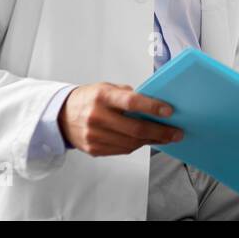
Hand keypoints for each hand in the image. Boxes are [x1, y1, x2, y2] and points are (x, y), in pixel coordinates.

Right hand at [58, 83, 182, 156]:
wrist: (62, 116)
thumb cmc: (89, 98)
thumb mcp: (107, 88)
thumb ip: (128, 95)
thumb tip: (154, 104)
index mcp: (101, 96)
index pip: (131, 102)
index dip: (152, 107)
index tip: (169, 111)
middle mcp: (96, 116)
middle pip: (134, 128)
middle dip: (160, 132)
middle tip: (176, 133)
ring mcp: (94, 135)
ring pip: (131, 142)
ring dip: (152, 141)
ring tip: (166, 137)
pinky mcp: (94, 149)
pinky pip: (122, 150)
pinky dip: (138, 145)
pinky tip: (147, 140)